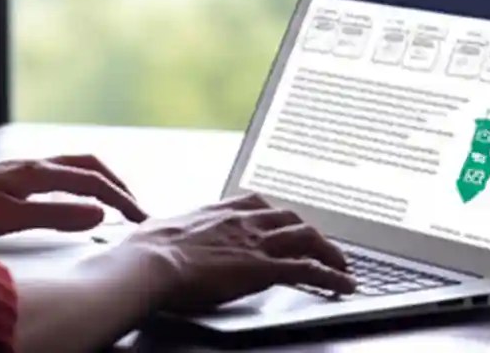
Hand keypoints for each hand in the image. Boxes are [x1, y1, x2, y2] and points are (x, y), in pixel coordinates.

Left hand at [0, 155, 147, 236]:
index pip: (93, 182)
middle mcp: (33, 164)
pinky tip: (66, 196)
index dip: (120, 199)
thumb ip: (57, 215)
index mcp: (38, 172)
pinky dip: (75, 182)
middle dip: (115, 183)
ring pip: (70, 166)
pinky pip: (54, 173)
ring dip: (96, 180)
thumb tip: (99, 213)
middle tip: (134, 206)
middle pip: (86, 165)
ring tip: (109, 198)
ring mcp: (19, 167)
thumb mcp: (11, 217)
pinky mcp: (6, 175)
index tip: (141, 218)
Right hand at [116, 193, 353, 311]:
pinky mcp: (262, 268)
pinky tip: (344, 284)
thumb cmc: (145, 251)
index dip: (276, 215)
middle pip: (290, 218)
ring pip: (307, 238)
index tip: (284, 223)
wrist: (150, 263)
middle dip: (310, 232)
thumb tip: (156, 236)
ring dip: (330, 252)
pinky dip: (332, 276)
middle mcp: (242, 221)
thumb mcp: (159, 232)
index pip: (258, 204)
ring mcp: (255, 243)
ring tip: (343, 266)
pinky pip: (308, 268)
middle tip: (321, 247)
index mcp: (218, 212)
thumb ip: (169, 233)